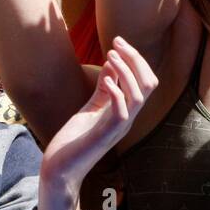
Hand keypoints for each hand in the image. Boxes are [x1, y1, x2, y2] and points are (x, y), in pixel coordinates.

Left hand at [37, 38, 156, 209]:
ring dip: (127, 71)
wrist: (61, 168)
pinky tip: (106, 81)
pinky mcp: (105, 136)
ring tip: (110, 55)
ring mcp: (119, 127)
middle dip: (136, 59)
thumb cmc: (76, 138)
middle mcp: (128, 117)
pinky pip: (121, 113)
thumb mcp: (92, 106)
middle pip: (149, 83)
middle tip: (117, 42)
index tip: (117, 41)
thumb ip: (105, 86)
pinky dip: (117, 92)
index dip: (136, 58)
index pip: (146, 80)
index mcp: (127, 109)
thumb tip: (112, 62)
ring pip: (139, 95)